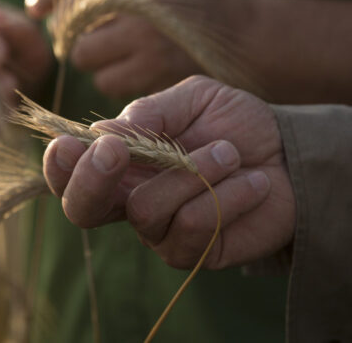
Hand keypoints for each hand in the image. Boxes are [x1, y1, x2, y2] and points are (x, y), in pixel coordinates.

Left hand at [25, 0, 244, 98]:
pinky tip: (135, 68)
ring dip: (97, 61)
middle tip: (95, 34)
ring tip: (120, 52)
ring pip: (90, 63)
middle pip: (75, 31)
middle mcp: (142, 5)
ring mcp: (149, 44)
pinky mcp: (157, 76)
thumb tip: (35, 8)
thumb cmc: (181, 3)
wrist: (241, 36)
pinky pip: (111, 84)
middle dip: (77, 37)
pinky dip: (116, 79)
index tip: (36, 9)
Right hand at [42, 75, 294, 268]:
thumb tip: (103, 131)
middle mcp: (131, 199)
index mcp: (122, 161)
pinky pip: (191, 228)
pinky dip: (226, 196)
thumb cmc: (237, 123)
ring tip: (231, 152)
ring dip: (191, 173)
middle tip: (114, 151)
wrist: (292, 153)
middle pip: (83, 209)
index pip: (71, 173)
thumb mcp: (194, 99)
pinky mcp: (195, 252)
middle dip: (90, 180)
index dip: (60, 164)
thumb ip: (150, 112)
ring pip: (145, 210)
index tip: (68, 144)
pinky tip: (253, 182)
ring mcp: (160, 231)